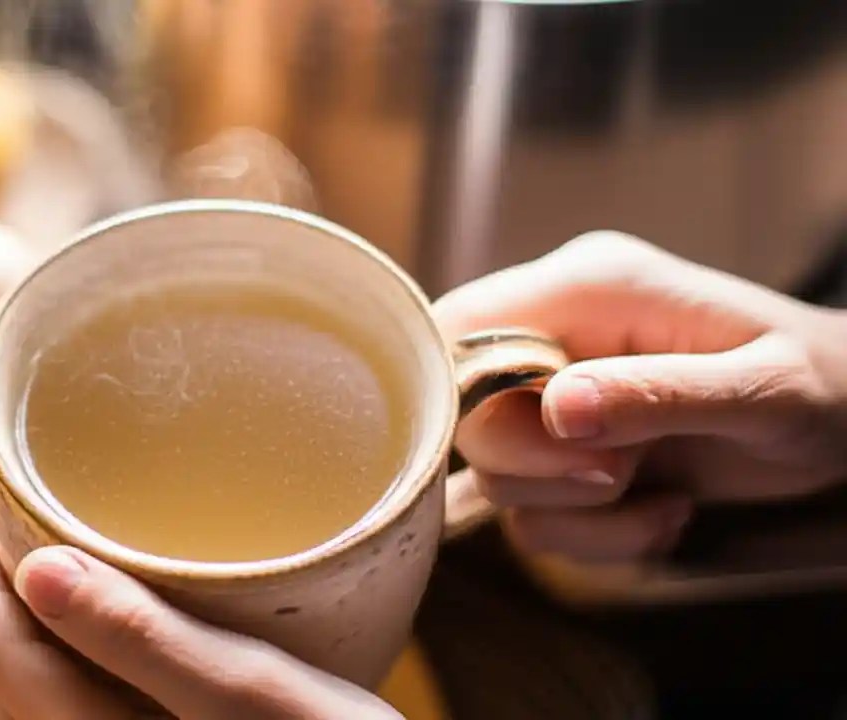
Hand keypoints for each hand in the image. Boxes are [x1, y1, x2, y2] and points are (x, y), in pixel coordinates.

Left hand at [0, 536, 402, 719]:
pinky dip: (83, 682)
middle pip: (28, 698)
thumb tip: (36, 568)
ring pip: (59, 717)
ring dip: (43, 652)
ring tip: (46, 590)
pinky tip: (114, 653)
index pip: (18, 672)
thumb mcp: (248, 693)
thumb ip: (141, 637)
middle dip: (7, 622)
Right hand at [435, 232, 846, 562]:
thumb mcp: (761, 388)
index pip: (459, 324)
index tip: (543, 439)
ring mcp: (562, 401)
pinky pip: (538, 516)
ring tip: (658, 493)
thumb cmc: (825, 384)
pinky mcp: (573, 457)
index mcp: (587, 288)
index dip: (464, 390)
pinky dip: (597, 536)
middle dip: (540, 468)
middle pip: (469, 416)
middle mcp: (560, 339)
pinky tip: (663, 512)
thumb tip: (557, 410)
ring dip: (577, 511)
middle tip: (619, 474)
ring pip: (500, 477)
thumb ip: (657, 393)